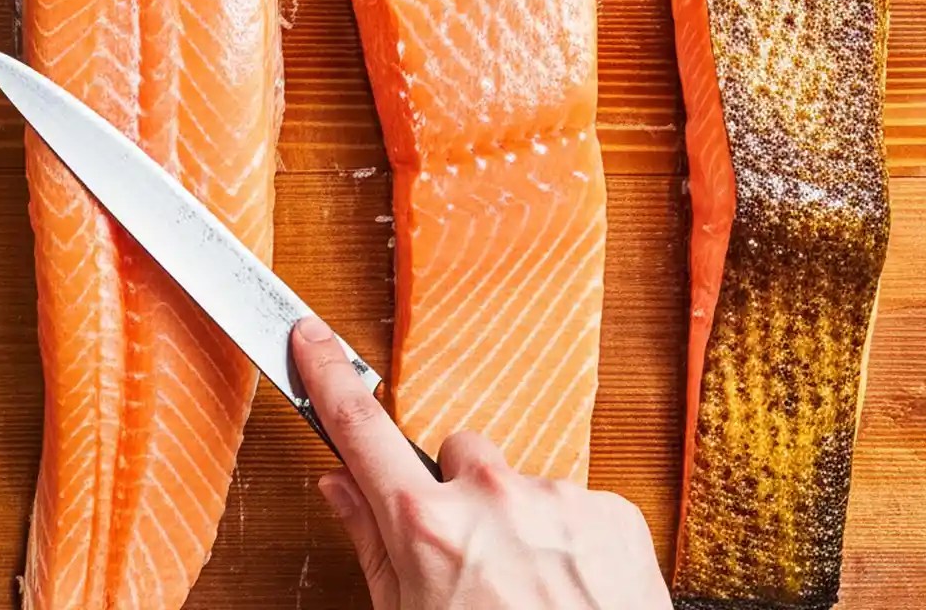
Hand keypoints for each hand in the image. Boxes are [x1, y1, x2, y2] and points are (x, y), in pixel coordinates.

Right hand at [291, 317, 672, 609]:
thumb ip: (373, 544)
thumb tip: (339, 487)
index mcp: (429, 526)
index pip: (363, 430)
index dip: (331, 377)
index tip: (314, 339)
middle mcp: (493, 496)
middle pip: (460, 454)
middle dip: (459, 492)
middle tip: (472, 555)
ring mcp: (557, 499)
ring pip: (522, 485)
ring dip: (520, 519)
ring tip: (530, 584)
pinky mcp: (611, 511)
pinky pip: (575, 505)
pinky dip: (570, 538)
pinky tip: (569, 586)